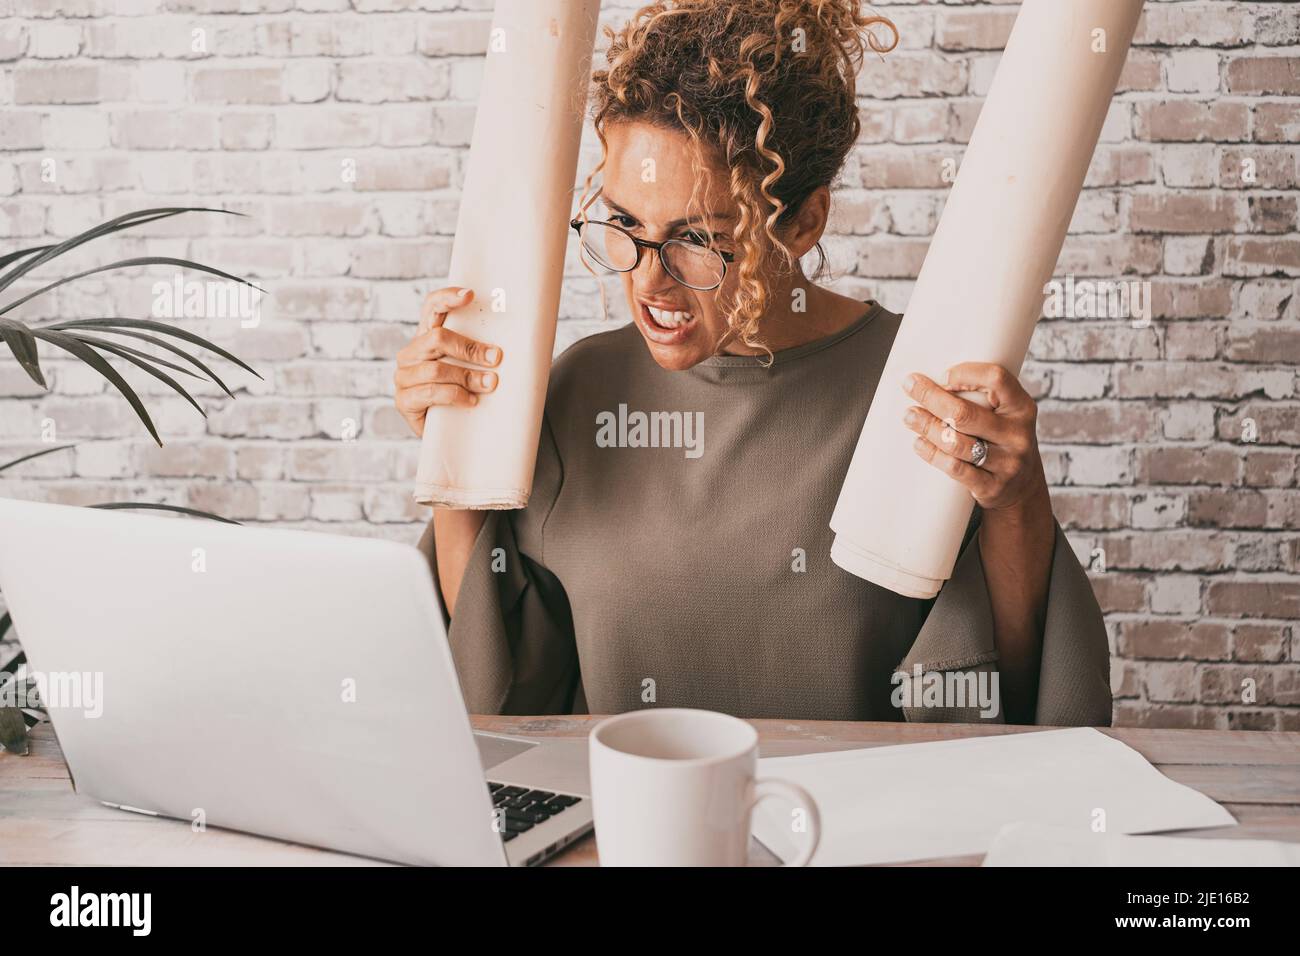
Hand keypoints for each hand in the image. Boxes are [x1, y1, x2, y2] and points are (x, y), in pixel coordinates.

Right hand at [393, 287, 501, 436]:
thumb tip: (508, 347)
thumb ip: (480, 354)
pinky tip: (471, 401)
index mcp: (427, 337)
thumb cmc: (463, 393)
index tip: (470, 295)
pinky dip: (455, 396)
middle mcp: (411, 353)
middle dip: (470, 348)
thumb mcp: (470, 368)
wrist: (449, 432)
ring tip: (489, 384)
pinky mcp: (404, 401)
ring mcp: (404, 377)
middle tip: (496, 357)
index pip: (431, 308)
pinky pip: (430, 393)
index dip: (447, 298)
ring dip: (467, 376)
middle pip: (437, 338)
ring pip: (436, 369)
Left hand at [900, 362, 1049, 514]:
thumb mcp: (1006, 415)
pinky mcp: (991, 487)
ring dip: (927, 427)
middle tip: (910, 386)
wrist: (1023, 487)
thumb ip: (982, 398)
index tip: (941, 376)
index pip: (996, 379)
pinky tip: (918, 443)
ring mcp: (1006, 463)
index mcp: (1021, 408)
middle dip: (932, 397)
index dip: (965, 374)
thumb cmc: (1004, 440)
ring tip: (909, 416)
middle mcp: (1017, 434)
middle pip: (965, 413)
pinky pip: (955, 468)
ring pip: (956, 443)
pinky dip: (933, 454)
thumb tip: (932, 381)